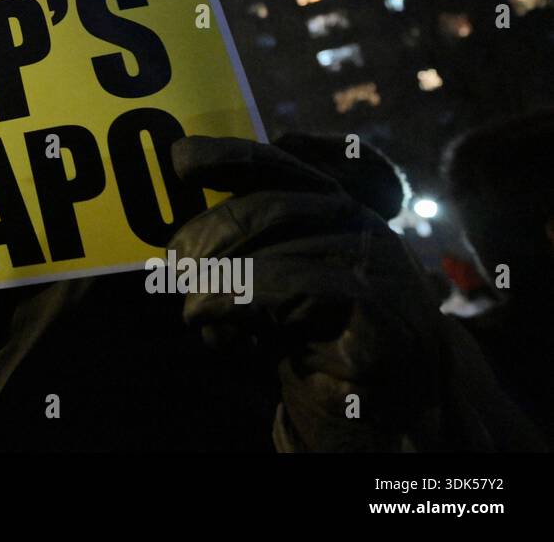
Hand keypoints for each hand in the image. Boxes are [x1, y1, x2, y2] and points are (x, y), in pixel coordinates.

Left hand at [168, 135, 444, 450]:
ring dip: (219, 282)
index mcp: (332, 207)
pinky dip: (245, 302)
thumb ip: (241, 256)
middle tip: (174, 271)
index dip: (226, 157)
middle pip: (267, 207)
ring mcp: (379, 266)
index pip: (277, 165)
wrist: (390, 408)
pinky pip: (302, 289)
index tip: (179, 162)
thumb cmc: (318, 338)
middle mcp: (360, 224)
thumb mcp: (272, 286)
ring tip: (193, 312)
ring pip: (279, 248)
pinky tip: (221, 329)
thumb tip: (178, 248)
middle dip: (207, 236)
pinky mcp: (384, 313)